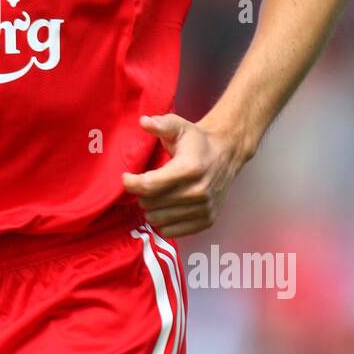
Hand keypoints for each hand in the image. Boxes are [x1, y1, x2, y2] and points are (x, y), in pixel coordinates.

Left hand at [121, 113, 246, 237]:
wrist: (227, 153)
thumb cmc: (198, 141)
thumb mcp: (180, 126)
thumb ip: (161, 124)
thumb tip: (144, 122)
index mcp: (189, 169)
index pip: (150, 186)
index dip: (131, 184)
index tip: (126, 178)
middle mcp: (198, 192)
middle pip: (151, 204)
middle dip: (141, 195)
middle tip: (145, 184)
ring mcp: (204, 208)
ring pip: (158, 220)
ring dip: (151, 209)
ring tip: (156, 195)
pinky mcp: (207, 220)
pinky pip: (172, 232)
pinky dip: (164, 222)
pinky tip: (166, 207)